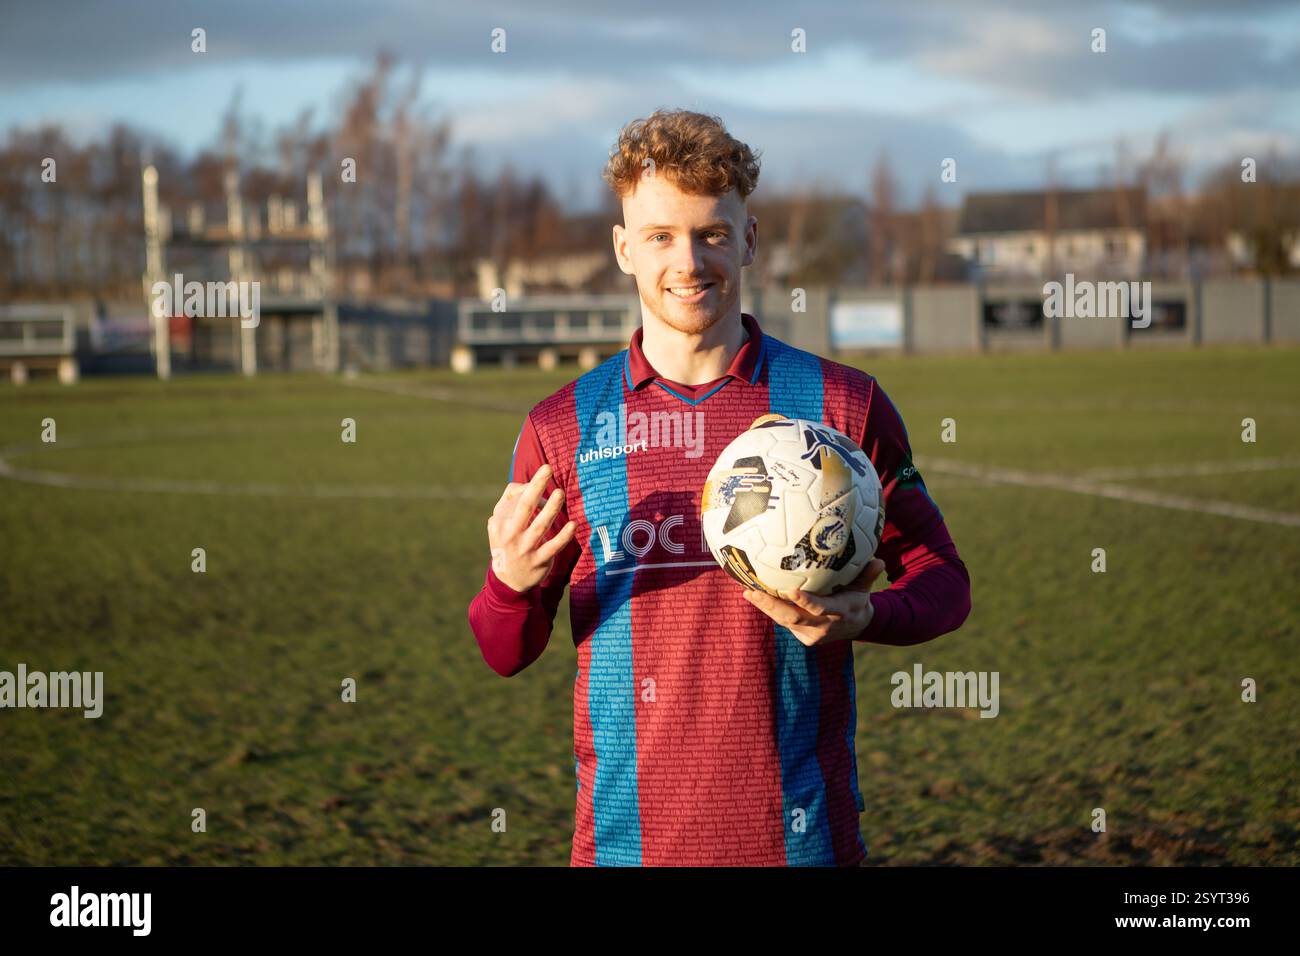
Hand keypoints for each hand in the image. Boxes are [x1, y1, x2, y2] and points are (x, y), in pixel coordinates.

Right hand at [487, 463, 576, 592]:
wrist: (508, 581)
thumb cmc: (507, 543)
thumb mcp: (497, 525)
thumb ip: (508, 503)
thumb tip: (526, 485)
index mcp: (501, 522)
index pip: (515, 497)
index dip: (530, 486)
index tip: (543, 480)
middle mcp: (511, 534)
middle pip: (524, 506)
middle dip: (536, 486)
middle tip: (548, 468)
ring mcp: (525, 548)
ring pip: (540, 525)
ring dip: (552, 509)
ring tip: (560, 493)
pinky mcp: (539, 561)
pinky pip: (553, 547)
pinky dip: (563, 536)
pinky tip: (573, 524)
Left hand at [742, 558, 886, 646]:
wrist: (856, 626)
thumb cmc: (857, 598)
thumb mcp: (864, 587)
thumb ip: (868, 574)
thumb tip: (879, 561)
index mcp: (839, 613)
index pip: (820, 609)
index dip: (806, 602)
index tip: (791, 591)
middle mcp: (823, 627)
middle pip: (793, 618)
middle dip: (771, 606)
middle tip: (752, 592)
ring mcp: (811, 635)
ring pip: (784, 621)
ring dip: (765, 607)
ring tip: (747, 592)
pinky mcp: (803, 638)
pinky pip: (784, 622)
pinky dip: (771, 610)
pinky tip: (756, 596)